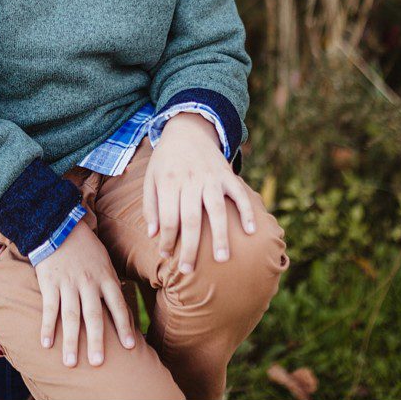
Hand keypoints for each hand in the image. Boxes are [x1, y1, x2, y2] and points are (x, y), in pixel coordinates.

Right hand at [34, 222, 136, 367]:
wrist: (58, 225)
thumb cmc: (85, 247)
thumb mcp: (104, 261)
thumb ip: (111, 284)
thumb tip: (121, 306)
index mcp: (106, 277)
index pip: (118, 305)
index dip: (124, 326)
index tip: (130, 347)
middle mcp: (88, 283)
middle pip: (93, 316)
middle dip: (96, 341)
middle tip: (97, 363)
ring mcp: (68, 283)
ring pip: (70, 316)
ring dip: (70, 341)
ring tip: (70, 362)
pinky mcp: (49, 282)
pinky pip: (49, 308)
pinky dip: (47, 326)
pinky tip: (46, 344)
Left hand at [142, 115, 256, 274]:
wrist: (188, 128)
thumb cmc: (166, 159)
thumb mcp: (150, 177)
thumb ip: (150, 205)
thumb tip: (153, 235)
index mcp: (168, 183)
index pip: (168, 218)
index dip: (167, 240)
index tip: (166, 256)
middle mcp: (190, 181)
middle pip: (191, 219)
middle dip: (190, 248)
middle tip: (188, 271)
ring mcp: (211, 178)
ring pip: (216, 209)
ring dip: (220, 235)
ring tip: (222, 259)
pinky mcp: (227, 174)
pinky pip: (239, 194)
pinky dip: (246, 211)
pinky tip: (250, 231)